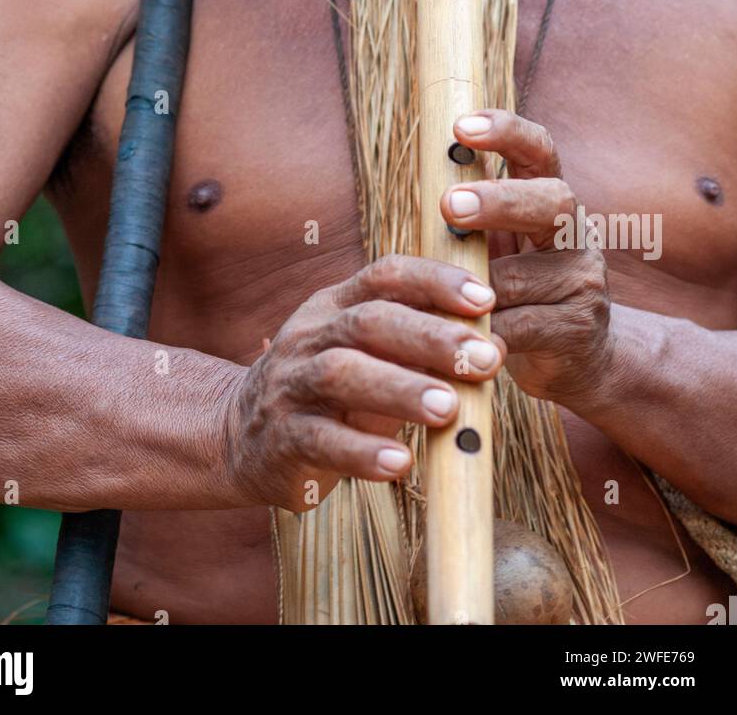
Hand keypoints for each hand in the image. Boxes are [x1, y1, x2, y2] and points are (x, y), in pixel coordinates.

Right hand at [224, 256, 501, 511]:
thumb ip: (422, 348)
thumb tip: (495, 345)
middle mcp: (311, 336)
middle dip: (431, 338)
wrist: (241, 435)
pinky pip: (320, 440)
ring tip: (447, 409)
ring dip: (400, 389)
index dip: (435, 281)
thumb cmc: (331, 393)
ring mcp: (290, 385)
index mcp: (336, 305)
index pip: (386, 275)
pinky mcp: (280, 439)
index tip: (486, 298)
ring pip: (342, 374)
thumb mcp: (369, 356)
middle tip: (484, 359)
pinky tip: (401, 462)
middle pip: (369, 321)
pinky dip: (361, 452)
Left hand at [439, 109, 614, 406]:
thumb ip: (469, 222)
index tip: (460, 127)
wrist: (577, 358)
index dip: (506, 131)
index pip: (538, 150)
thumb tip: (419, 191)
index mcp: (548, 201)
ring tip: (436, 290)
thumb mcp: (494, 249)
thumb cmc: (517, 292)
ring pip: (523, 276)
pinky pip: (521, 326)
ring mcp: (582, 280)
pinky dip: (482, 329)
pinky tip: (457, 332)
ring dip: (474, 284)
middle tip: (449, 206)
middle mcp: (574, 233)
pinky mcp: (578, 328)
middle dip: (499, 200)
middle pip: (552, 200)